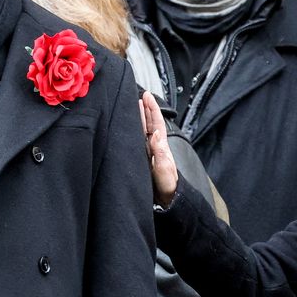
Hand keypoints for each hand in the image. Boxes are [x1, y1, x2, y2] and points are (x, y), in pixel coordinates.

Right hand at [139, 91, 177, 206]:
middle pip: (149, 124)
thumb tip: (155, 134)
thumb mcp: (164, 170)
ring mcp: (148, 152)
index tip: (147, 96)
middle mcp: (154, 147)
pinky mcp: (141, 159)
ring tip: (134, 106)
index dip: (152, 109)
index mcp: (160, 146)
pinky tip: (129, 128)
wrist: (166, 200)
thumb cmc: (167, 187)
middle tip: (140, 96)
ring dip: (140, 118)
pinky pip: (137, 141)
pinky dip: (134, 131)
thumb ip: (160, 153)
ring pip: (143, 131)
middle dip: (145, 109)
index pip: (156, 123)